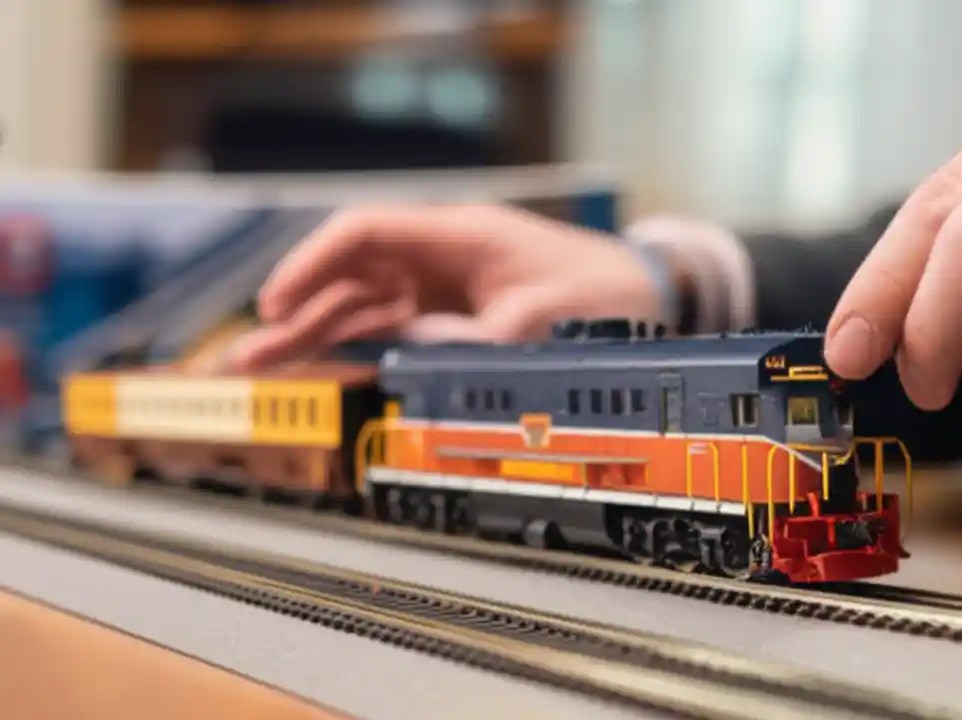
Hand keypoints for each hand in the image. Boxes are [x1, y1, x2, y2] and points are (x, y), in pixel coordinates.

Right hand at [227, 204, 662, 368]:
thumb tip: (412, 357)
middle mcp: (440, 259)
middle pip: (350, 279)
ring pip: (363, 309)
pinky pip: (392, 332)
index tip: (276, 306)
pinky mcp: (455, 319)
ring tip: (260, 371)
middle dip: (296, 314)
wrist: (644, 297)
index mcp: (457, 238)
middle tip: (245, 356)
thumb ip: (473, 342)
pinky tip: (320, 373)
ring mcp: (444, 289)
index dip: (311, 267)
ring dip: (314, 338)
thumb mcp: (541, 323)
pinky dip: (355, 352)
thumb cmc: (601, 295)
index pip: (363, 236)